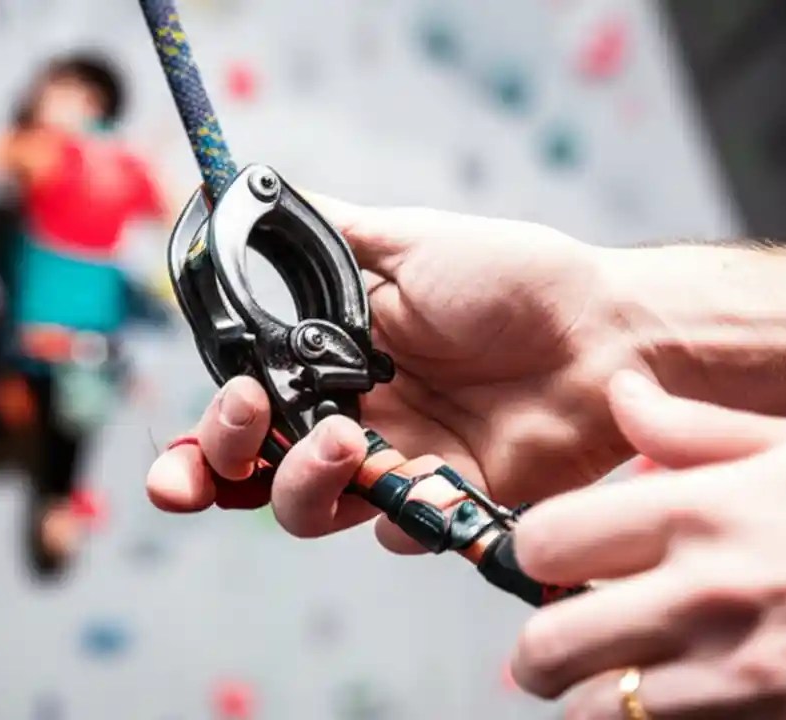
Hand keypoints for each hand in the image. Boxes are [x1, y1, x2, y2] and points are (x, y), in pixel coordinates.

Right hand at [146, 194, 644, 550]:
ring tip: (349, 439)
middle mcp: (352, 419)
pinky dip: (404, 511)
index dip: (200, 448)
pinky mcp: (450, 501)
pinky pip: (402, 530)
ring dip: (307, 483)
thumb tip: (247, 193)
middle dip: (228, 467)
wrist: (608, 326)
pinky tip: (434, 471)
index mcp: (326, 362)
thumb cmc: (513, 277)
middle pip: (257, 476)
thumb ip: (322, 232)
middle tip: (256, 415)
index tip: (177, 465)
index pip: (242, 415)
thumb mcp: (406, 240)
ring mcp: (399, 464)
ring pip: (316, 511)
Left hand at [511, 371, 785, 718]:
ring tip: (618, 683)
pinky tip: (677, 707)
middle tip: (555, 648)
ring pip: (599, 714)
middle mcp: (707, 595)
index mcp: (702, 512)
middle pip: (549, 646)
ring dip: (596, 702)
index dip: (534, 555)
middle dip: (539, 653)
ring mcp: (740, 678)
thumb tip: (621, 391)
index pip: (548, 540)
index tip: (550, 564)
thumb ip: (696, 429)